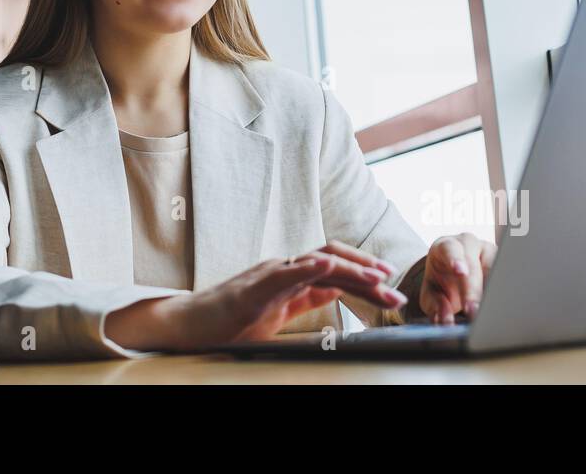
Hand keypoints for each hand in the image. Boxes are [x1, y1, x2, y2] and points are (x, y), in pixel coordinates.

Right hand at [105, 241, 405, 351]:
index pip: (337, 270)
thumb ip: (307, 298)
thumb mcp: (279, 311)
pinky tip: (330, 267)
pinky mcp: (253, 287)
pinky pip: (285, 272)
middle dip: (368, 272)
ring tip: (376, 278)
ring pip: (318, 261)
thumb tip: (337, 290)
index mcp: (292, 277)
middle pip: (334, 259)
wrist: (190, 325)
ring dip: (352, 269)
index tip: (391, 290)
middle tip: (395, 290)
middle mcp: (284, 268)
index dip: (366, 277)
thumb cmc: (231, 321)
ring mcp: (269, 274)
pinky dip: (309, 266)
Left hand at [419, 232, 496, 324]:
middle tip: (473, 312)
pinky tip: (501, 309)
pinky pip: (506, 279)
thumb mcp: (431, 293)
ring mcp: (490, 251)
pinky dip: (504, 295)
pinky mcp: (504, 262)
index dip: (455, 260)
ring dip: (493, 294)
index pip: (450, 250)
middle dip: (475, 291)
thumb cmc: (442, 281)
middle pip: (475, 265)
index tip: (460, 271)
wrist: (454, 273)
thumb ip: (435, 306)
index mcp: (447, 246)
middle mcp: (470, 244)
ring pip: (496, 270)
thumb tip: (446, 321)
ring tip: (488, 315)